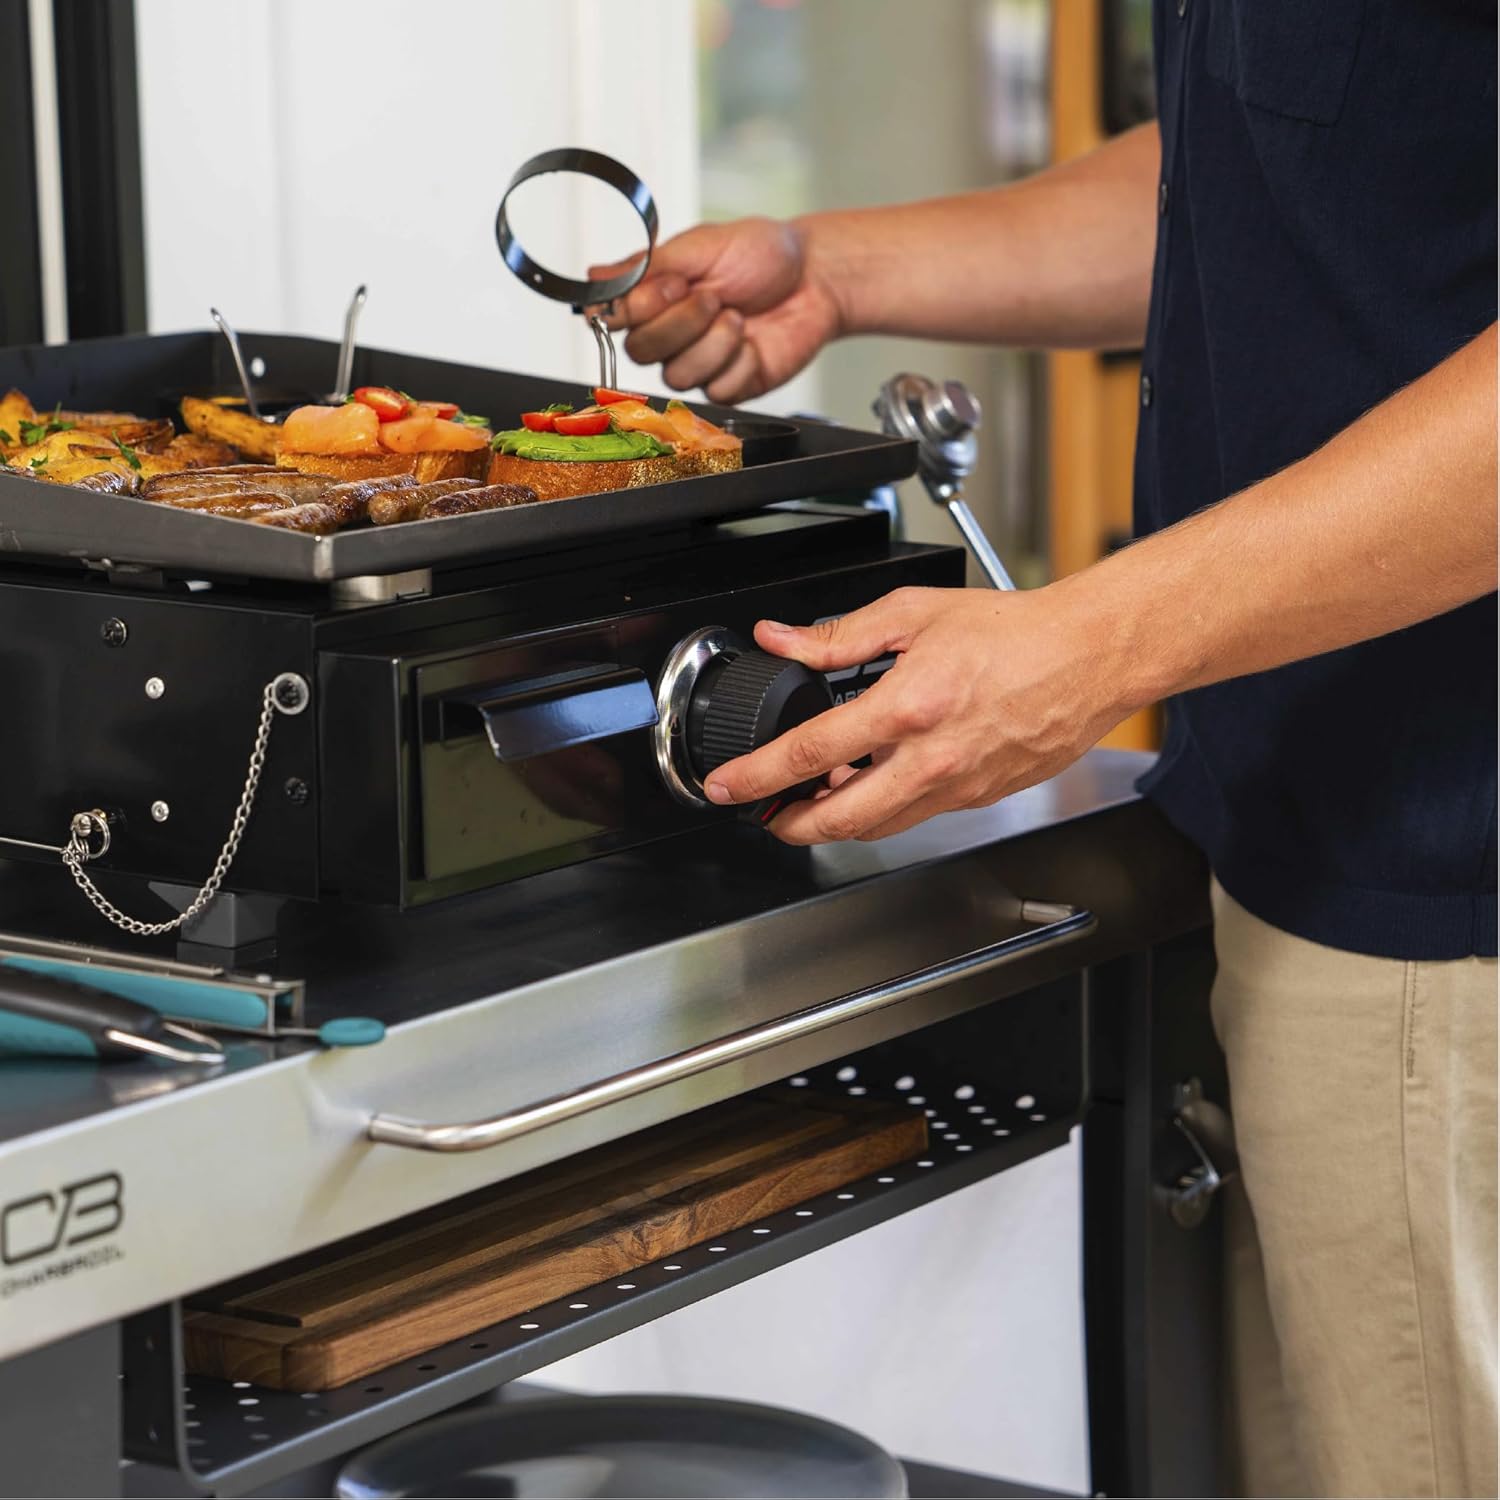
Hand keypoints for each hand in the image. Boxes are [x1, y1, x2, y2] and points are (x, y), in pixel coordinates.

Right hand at [589, 218, 843, 402]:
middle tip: (715, 296)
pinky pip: (716, 390)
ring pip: (676, 376)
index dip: (640, 308)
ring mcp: (697, 364)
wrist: (815, 279)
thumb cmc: (762, 255)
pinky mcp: (728, 387)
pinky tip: (754, 342)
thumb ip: (647, 266)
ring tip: (739, 317)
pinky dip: (739, 362)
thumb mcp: (701, 246)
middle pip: (640, 353)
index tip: (675, 283)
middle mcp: (669, 334)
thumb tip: (593, 276)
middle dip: (681, 323)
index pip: (614, 320)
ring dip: (713, 343)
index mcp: (654, 298)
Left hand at [702, 585, 1135, 843]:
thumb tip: (782, 639)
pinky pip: (914, 816)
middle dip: (787, 826)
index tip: (728, 786)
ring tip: (813, 797)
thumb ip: (837, 634)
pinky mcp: (977, 798)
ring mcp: (956, 786)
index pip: (812, 753)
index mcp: (908, 707)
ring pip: (876, 827)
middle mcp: (930, 759)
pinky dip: (882, 808)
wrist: (1088, 657)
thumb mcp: (913, 614)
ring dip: (834, 821)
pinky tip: (873, 782)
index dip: (758, 775)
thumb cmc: (1014, 632)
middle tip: (764, 813)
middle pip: (838, 820)